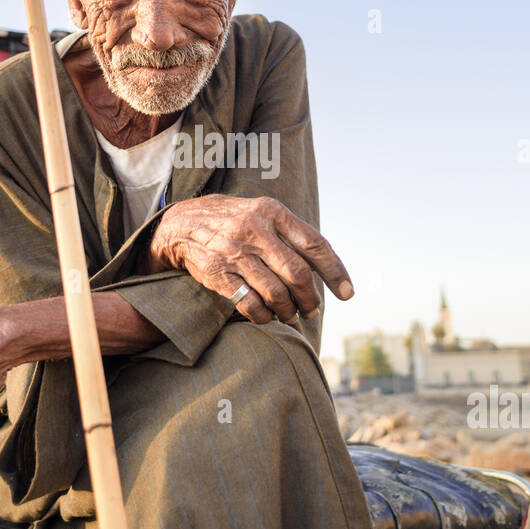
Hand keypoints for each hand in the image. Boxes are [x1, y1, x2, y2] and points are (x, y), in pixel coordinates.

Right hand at [147, 195, 353, 324]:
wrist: (182, 222)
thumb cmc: (234, 221)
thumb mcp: (262, 213)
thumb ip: (291, 234)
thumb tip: (326, 266)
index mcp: (272, 212)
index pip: (315, 245)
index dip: (335, 273)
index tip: (347, 294)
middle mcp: (255, 230)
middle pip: (297, 274)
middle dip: (310, 299)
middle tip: (311, 310)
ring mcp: (234, 252)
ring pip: (276, 293)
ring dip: (288, 311)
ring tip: (289, 315)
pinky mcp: (217, 273)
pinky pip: (250, 304)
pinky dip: (263, 316)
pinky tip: (266, 316)